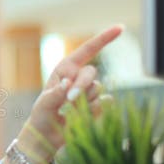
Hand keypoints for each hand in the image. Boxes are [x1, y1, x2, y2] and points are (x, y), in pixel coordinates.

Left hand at [17, 24, 123, 163]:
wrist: (47, 136)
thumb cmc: (41, 116)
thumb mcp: (44, 104)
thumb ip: (55, 93)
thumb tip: (68, 83)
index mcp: (66, 69)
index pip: (88, 50)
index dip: (104, 39)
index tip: (121, 28)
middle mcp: (79, 77)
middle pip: (91, 73)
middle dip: (82, 86)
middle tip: (69, 99)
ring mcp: (90, 92)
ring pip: (97, 90)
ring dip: (84, 102)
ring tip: (68, 112)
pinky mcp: (97, 106)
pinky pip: (104, 104)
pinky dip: (93, 111)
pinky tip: (81, 117)